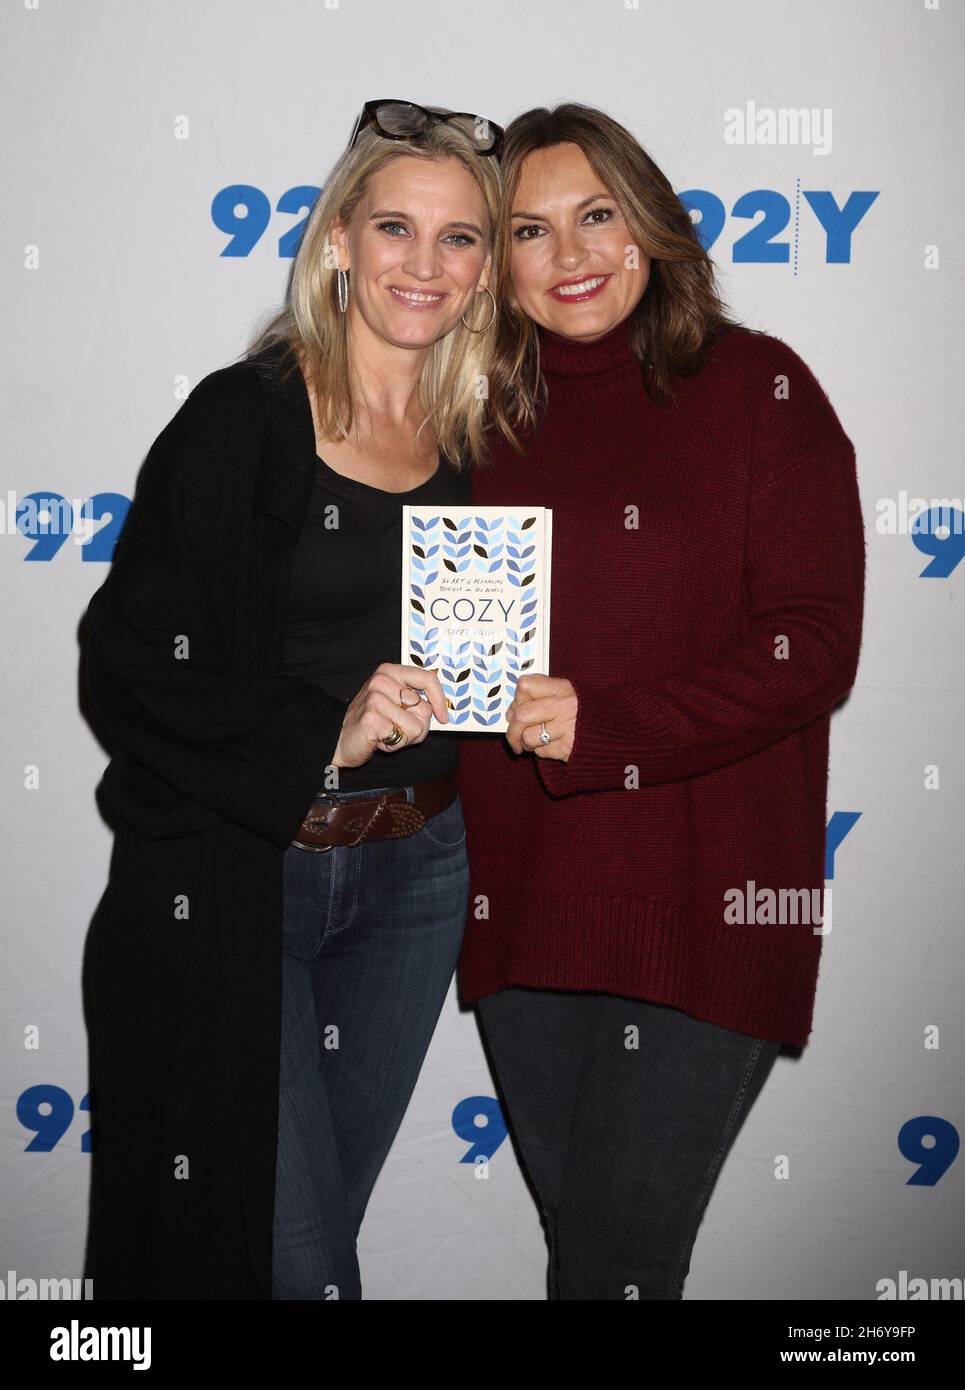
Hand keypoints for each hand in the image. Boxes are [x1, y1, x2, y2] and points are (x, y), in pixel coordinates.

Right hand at [331, 663, 448, 768]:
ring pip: (416, 726)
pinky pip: (402, 737)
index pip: (427, 678)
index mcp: (389, 671)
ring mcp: (375, 699)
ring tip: (387, 733)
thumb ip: (414, 699)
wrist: (340, 739)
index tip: (443, 716)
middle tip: (397, 728)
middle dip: (417, 727)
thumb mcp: (394, 702)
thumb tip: (440, 709)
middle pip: (424, 709)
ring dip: (405, 737)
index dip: (440, 699)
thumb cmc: (372, 721)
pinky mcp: (372, 718)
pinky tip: (380, 740)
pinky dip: (395, 745)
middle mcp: (382, 681)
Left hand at [505, 674, 576, 761]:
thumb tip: (511, 712)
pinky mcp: (567, 748)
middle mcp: (564, 706)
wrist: (613, 734)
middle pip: (522, 715)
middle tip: (514, 737)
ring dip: (525, 744)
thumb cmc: (584, 714)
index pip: (525, 686)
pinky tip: (551, 746)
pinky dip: (541, 752)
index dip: (517, 699)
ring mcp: (566, 728)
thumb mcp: (567, 694)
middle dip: (512, 730)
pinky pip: (541, 752)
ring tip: (533, 743)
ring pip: (528, 737)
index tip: (517, 708)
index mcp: (562, 688)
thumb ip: (542, 697)